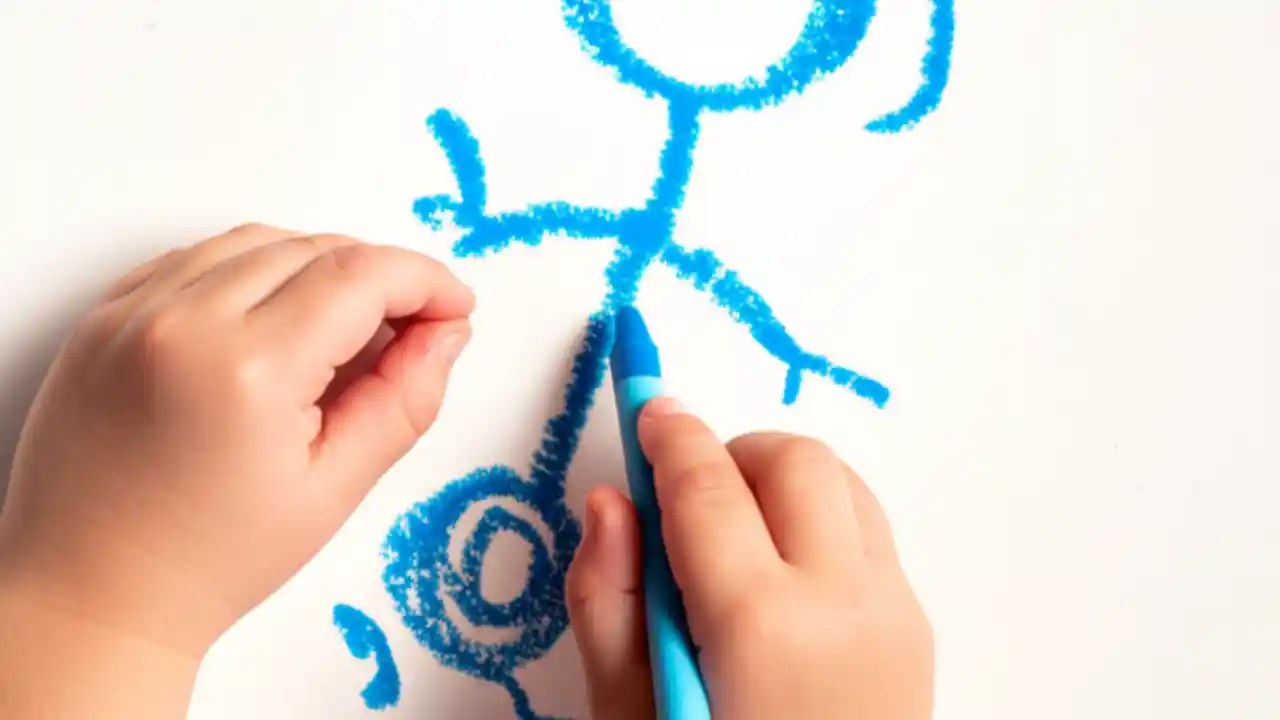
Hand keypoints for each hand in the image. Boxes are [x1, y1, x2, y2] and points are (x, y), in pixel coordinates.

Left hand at [0, 224, 473, 715]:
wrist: (87, 595)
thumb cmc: (211, 560)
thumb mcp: (334, 489)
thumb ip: (404, 400)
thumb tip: (447, 332)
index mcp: (247, 369)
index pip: (360, 277)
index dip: (425, 281)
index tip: (456, 307)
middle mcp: (181, 321)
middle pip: (315, 249)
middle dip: (381, 276)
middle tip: (412, 329)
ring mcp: (131, 311)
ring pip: (257, 242)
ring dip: (320, 265)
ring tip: (346, 327)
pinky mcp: (103, 315)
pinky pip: (197, 257)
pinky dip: (253, 269)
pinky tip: (276, 318)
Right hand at [567, 399, 932, 719]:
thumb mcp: (631, 716)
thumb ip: (609, 606)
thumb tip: (611, 502)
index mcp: (761, 628)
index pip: (707, 485)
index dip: (669, 430)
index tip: (645, 396)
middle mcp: (842, 604)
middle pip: (792, 459)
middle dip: (729, 450)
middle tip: (681, 491)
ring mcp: (892, 614)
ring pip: (842, 482)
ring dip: (780, 479)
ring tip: (732, 532)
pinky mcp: (916, 628)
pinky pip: (869, 530)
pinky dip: (820, 518)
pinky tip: (780, 574)